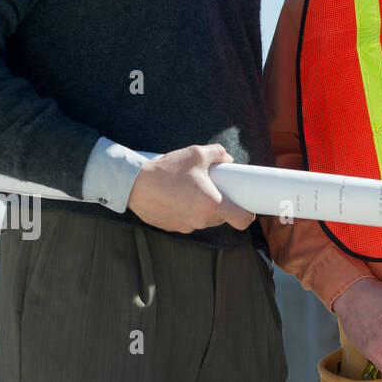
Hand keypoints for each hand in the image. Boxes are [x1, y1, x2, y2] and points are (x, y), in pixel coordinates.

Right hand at [127, 144, 253, 232]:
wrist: (134, 184)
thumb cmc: (167, 170)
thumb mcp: (196, 154)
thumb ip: (218, 153)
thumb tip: (228, 158)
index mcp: (212, 205)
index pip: (242, 221)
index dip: (247, 214)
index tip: (245, 205)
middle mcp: (201, 220)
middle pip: (222, 218)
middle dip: (222, 205)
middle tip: (216, 188)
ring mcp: (186, 226)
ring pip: (205, 220)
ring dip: (204, 209)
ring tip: (194, 191)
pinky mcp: (172, 228)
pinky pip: (188, 221)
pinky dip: (188, 212)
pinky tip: (179, 198)